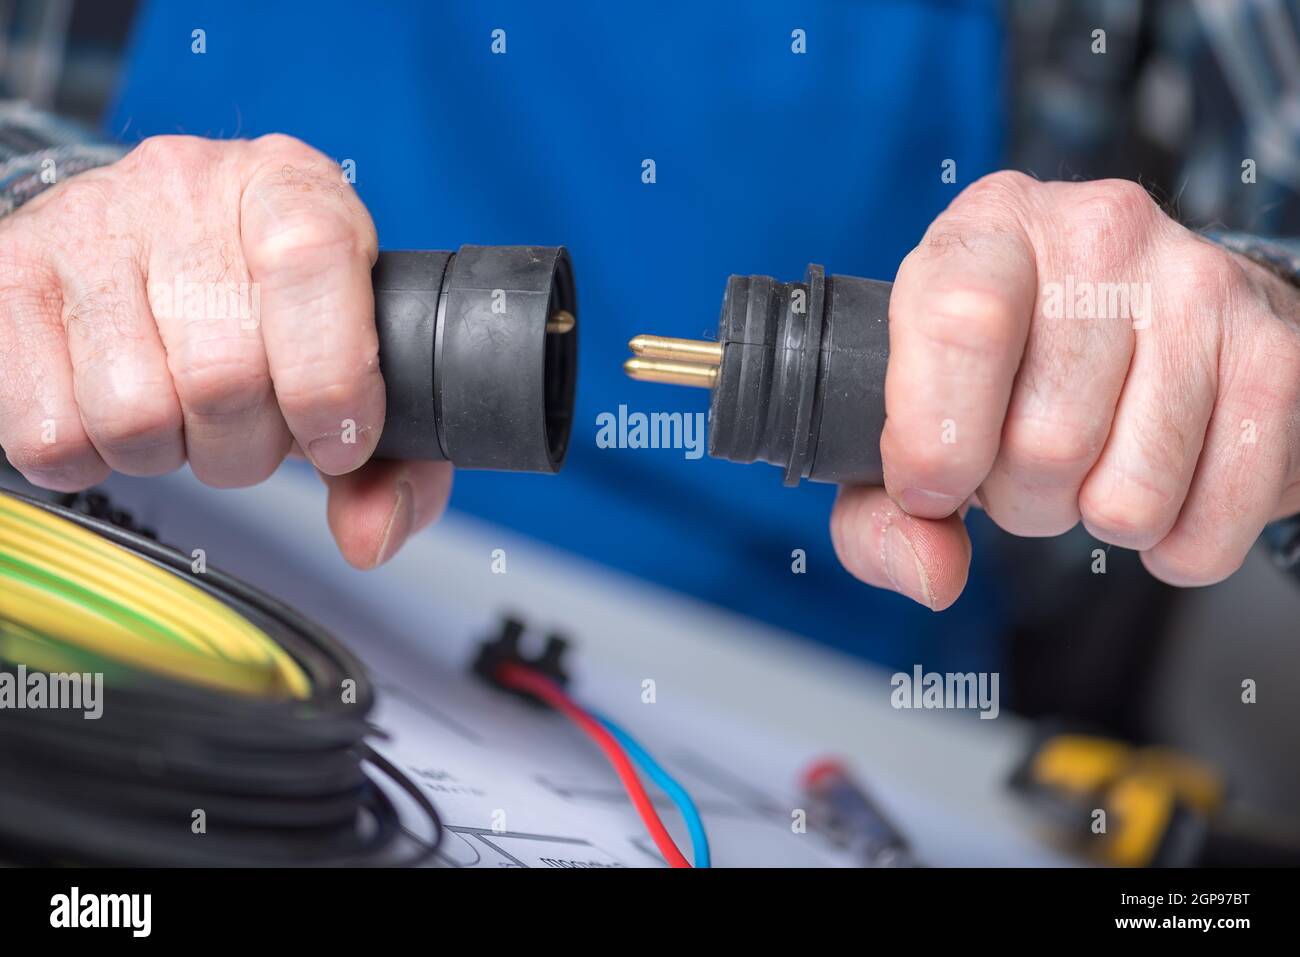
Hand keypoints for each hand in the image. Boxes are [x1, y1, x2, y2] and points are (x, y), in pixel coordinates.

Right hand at [0, 134, 449, 567]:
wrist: (150, 234)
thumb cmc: (267, 306)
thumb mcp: (355, 357)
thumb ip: (390, 459)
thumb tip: (373, 538)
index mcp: (292, 189)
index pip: (310, 264)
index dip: (330, 382)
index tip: (338, 441)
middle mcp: (186, 186)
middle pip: (223, 375)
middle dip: (249, 445)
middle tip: (250, 427)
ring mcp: (87, 225)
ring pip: (133, 414)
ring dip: (169, 453)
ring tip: (183, 411)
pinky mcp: (10, 275)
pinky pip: (49, 433)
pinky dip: (93, 457)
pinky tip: (118, 410)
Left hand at [831, 172, 1299, 608]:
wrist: (1149, 321)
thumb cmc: (1006, 374)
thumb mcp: (911, 422)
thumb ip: (881, 514)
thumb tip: (931, 573)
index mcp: (989, 230)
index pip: (960, 323)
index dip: (936, 440)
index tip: (930, 486)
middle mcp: (1099, 233)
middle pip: (1046, 440)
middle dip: (1020, 498)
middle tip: (1023, 464)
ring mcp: (1199, 287)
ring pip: (1130, 494)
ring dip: (1095, 520)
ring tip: (1092, 462)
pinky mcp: (1276, 354)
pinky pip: (1211, 523)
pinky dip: (1172, 544)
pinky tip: (1158, 484)